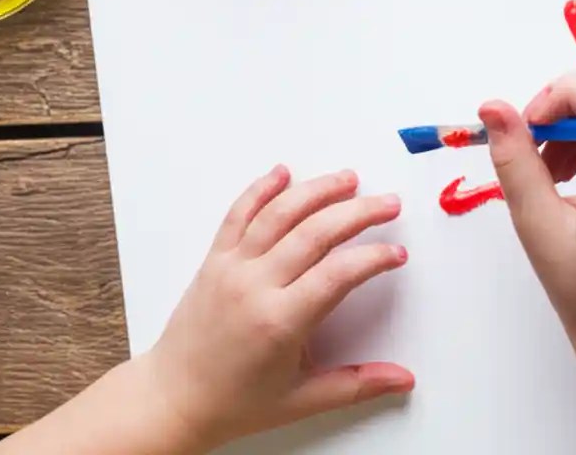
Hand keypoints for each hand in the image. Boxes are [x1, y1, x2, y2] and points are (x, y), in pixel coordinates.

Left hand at [141, 166, 412, 451]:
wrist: (172, 398)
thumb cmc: (233, 402)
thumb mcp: (302, 399)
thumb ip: (357, 385)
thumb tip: (402, 380)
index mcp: (279, 322)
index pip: (338, 274)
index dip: (373, 258)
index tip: (396, 254)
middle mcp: (254, 287)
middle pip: (315, 233)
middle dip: (358, 212)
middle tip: (388, 203)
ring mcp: (231, 268)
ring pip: (278, 214)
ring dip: (316, 190)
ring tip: (348, 179)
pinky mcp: (213, 260)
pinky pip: (237, 215)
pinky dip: (260, 189)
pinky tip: (282, 173)